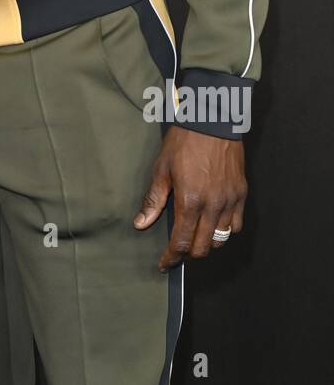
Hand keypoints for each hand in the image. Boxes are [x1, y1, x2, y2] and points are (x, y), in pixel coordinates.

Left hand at [133, 126, 247, 270]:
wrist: (211, 121)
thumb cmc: (183, 142)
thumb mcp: (162, 169)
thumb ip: (153, 200)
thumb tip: (141, 223)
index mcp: (190, 201)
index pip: (181, 242)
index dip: (171, 257)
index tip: (164, 263)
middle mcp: (213, 205)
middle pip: (202, 247)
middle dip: (188, 254)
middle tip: (177, 251)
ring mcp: (230, 201)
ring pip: (221, 239)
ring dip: (206, 243)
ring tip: (194, 237)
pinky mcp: (241, 193)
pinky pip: (236, 225)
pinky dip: (224, 230)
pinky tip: (213, 224)